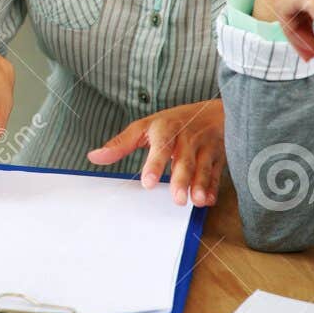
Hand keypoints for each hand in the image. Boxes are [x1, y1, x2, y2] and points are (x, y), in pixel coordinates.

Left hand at [87, 101, 224, 206]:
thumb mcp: (146, 126)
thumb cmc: (174, 122)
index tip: (148, 183)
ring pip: (204, 167)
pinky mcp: (220, 157)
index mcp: (167, 129)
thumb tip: (94, 157)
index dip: (155, 164)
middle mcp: (188, 138)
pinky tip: (209, 201)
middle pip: (184, 160)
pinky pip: (218, 173)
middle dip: (181, 180)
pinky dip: (215, 187)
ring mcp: (206, 147)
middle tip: (177, 200)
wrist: (216, 111)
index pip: (161, 146)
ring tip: (196, 201)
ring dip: (201, 185)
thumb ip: (122, 143)